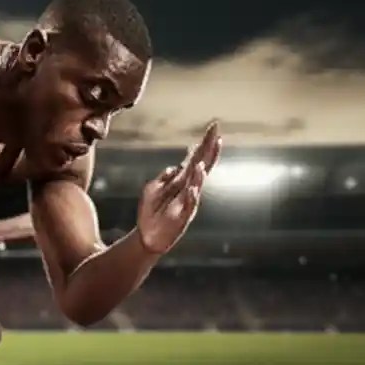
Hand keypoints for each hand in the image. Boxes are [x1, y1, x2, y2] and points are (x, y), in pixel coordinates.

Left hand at [137, 121, 222, 254]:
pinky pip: (188, 206)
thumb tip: (175, 167)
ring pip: (197, 186)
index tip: (214, 127)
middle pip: (202, 167)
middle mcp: (188, 189)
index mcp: (181, 181)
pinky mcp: (182, 217)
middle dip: (209, 151)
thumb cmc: (151, 212)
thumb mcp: (152, 189)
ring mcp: (187, 203)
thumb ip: (163, 177)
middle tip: (217, 134)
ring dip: (199, 175)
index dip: (204, 144)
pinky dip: (191, 197)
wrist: (147, 237)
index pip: (195, 158)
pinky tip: (193, 189)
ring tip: (200, 164)